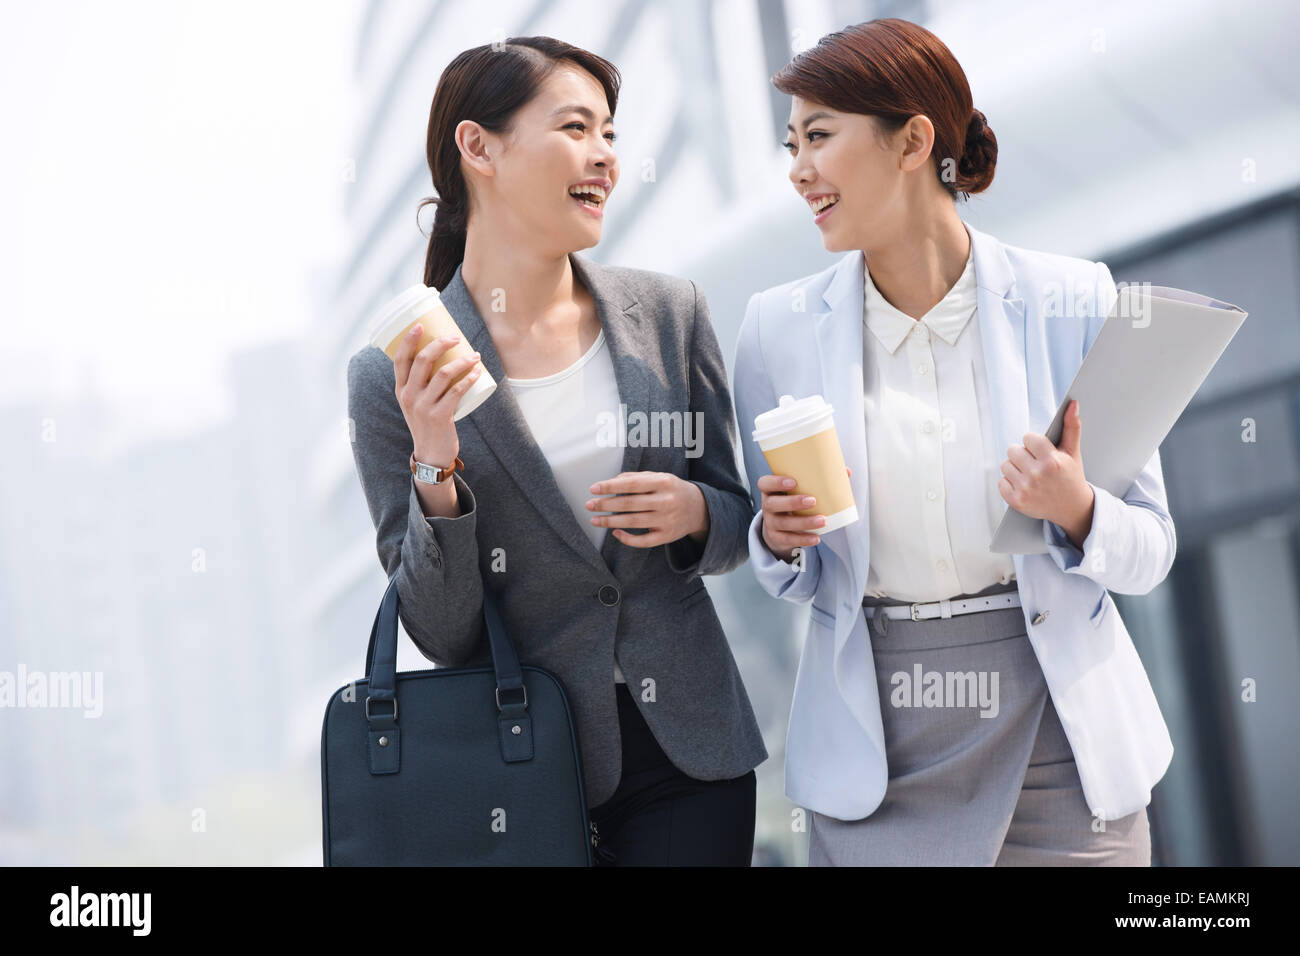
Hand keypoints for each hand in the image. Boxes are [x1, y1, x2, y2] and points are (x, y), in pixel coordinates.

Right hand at [392, 323, 482, 465]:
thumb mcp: (415, 403)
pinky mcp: (440, 416)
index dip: (409, 340)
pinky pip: (457, 391)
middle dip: (441, 343)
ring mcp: (423, 406)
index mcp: (401, 389)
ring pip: (444, 373)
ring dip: (462, 361)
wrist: (431, 454)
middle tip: (456, 337)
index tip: (420, 324)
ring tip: (475, 355)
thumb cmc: (426, 423)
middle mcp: (409, 395)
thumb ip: (421, 384)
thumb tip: (441, 359)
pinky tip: (478, 372)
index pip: (400, 359)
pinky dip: (469, 378)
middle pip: (423, 360)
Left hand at [585, 472, 707, 547]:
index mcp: (663, 482)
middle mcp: (666, 501)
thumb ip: (637, 478)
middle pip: (629, 504)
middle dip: (606, 505)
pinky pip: (643, 541)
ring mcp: (667, 520)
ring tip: (595, 520)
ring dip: (611, 521)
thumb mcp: (659, 477)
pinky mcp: (667, 536)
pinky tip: (615, 532)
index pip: (632, 484)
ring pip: (633, 522)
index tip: (594, 488)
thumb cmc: (672, 490)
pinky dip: (627, 538)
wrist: (699, 508)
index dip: (611, 487)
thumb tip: (613, 480)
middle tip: (590, 505)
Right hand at [759, 467, 850, 561]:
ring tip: (822, 520)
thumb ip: (817, 480)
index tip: (793, 481)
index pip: (764, 483)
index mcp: (771, 490)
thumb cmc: (793, 501)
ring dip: (803, 522)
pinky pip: (788, 539)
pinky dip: (803, 539)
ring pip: (783, 523)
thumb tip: (845, 472)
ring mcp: (771, 523)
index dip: (775, 482)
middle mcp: (768, 506)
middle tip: (813, 501)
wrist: (780, 527)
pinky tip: (816, 538)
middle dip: (792, 502)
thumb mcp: (799, 491)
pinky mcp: (777, 538)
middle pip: (773, 504)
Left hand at [998, 399, 1093, 540]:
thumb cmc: (1071, 477)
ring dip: (1015, 468)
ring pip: (1005, 465)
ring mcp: (1025, 489)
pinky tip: (1024, 485)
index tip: (1041, 450)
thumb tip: (1072, 404)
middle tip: (1035, 463)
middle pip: (1012, 450)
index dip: (1034, 443)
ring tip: (1030, 474)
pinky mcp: (1016, 501)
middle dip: (1023, 454)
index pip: (1028, 437)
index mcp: (1052, 461)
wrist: (1072, 508)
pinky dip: (1009, 483)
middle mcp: (1037, 475)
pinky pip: (1001, 482)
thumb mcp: (1073, 452)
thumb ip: (1072, 426)